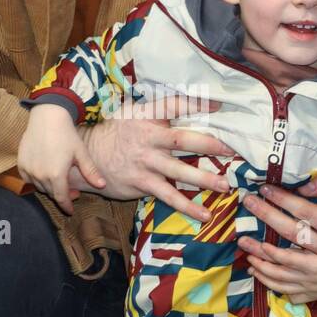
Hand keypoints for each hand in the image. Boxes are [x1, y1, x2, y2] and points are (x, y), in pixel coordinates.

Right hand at [15, 103, 106, 214]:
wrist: (47, 116)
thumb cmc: (67, 134)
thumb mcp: (81, 153)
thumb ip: (90, 171)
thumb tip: (103, 186)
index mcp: (56, 175)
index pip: (61, 198)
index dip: (67, 205)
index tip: (71, 210)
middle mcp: (40, 175)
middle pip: (51, 193)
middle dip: (61, 195)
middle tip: (72, 190)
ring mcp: (29, 169)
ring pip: (39, 187)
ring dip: (49, 187)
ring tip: (59, 180)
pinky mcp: (21, 163)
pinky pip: (28, 179)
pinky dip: (36, 180)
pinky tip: (44, 174)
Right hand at [65, 94, 233, 224]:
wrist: (85, 158)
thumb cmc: (114, 132)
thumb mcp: (130, 112)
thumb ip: (156, 109)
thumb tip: (187, 101)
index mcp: (145, 116)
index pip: (174, 106)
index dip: (197, 104)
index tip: (221, 106)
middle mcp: (147, 139)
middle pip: (182, 140)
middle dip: (209, 145)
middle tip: (232, 150)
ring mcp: (145, 163)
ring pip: (179, 172)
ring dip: (204, 180)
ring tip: (225, 186)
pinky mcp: (141, 184)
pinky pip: (168, 196)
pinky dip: (187, 207)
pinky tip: (205, 215)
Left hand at [241, 209, 316, 306]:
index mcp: (315, 266)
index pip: (291, 260)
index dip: (275, 254)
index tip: (262, 245)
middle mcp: (306, 280)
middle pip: (278, 272)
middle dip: (260, 261)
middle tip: (245, 248)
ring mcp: (304, 289)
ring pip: (278, 284)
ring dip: (261, 274)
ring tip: (249, 263)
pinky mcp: (304, 296)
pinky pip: (284, 294)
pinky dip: (271, 287)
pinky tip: (261, 278)